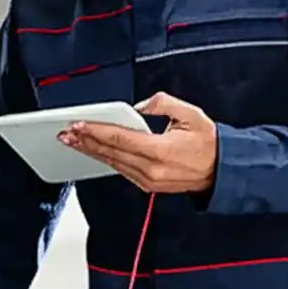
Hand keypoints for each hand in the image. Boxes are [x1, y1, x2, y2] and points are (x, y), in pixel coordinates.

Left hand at [58, 92, 216, 193]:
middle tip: (65, 133)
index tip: (78, 125)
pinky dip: (105, 159)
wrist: (222, 171)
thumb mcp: (192, 115)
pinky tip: (94, 151)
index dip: (96, 131)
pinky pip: (121, 170)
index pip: (119, 138)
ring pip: (112, 163)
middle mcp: (151, 169)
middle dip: (85, 142)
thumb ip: (164, 104)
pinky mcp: (148, 185)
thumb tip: (141, 104)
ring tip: (73, 141)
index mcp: (160, 151)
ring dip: (91, 151)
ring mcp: (149, 180)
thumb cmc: (208, 144)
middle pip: (110, 152)